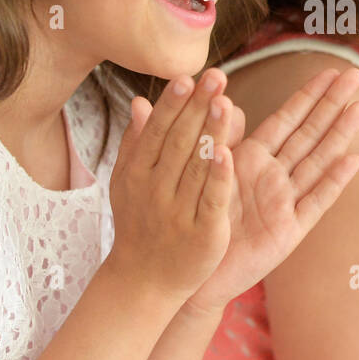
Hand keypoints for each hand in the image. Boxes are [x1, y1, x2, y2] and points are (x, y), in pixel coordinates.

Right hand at [107, 69, 235, 300]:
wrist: (143, 282)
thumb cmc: (140, 225)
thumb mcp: (129, 183)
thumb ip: (137, 142)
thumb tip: (139, 101)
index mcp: (138, 173)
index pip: (158, 132)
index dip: (173, 105)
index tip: (187, 76)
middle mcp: (155, 190)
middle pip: (178, 143)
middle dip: (197, 108)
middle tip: (216, 76)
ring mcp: (177, 212)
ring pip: (196, 167)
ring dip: (211, 133)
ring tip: (224, 102)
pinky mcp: (202, 234)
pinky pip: (211, 201)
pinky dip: (218, 178)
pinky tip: (229, 153)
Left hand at [185, 67, 358, 313]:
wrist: (190, 272)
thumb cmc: (193, 221)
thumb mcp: (204, 172)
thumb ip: (219, 139)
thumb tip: (227, 100)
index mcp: (252, 159)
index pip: (286, 119)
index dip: (308, 94)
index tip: (329, 69)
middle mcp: (273, 176)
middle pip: (309, 134)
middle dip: (332, 104)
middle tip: (356, 75)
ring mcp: (285, 203)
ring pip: (318, 161)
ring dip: (340, 134)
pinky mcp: (288, 231)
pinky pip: (315, 202)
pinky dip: (334, 182)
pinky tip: (354, 160)